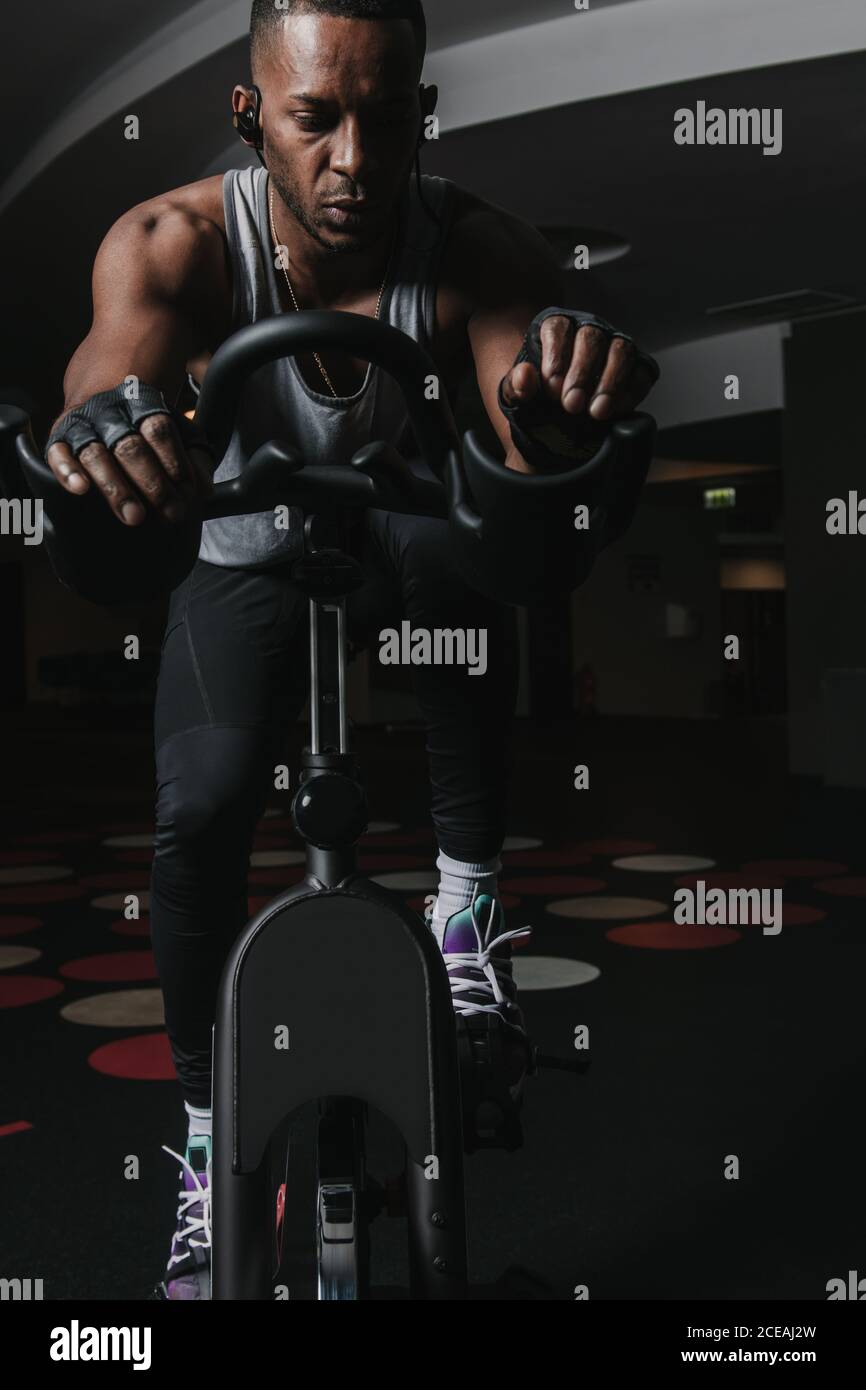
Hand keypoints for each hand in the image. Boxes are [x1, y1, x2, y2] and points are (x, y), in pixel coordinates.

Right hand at [47, 408, 212, 526]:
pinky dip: (67, 471)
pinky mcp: (58, 439)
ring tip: (135, 517)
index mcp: (142, 403)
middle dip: (153, 484)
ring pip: (96, 454)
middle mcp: (109, 411)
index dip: (176, 463)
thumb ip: (195, 458)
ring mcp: (82, 424)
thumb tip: (204, 490)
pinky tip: (81, 489)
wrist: (101, 400)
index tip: (190, 494)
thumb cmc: (145, 428)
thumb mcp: (178, 433)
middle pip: (130, 447)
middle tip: (171, 515)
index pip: (160, 430)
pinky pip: (58, 454)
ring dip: (116, 488)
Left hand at [499, 315, 656, 472]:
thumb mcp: (518, 397)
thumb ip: (516, 386)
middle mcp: (589, 331)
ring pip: (620, 351)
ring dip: (610, 383)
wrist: (559, 423)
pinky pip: (642, 372)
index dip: (556, 357)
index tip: (551, 388)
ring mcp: (616, 347)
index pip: (558, 328)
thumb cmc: (537, 401)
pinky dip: (632, 392)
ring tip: (596, 412)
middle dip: (582, 373)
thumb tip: (524, 375)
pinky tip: (617, 411)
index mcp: (556, 328)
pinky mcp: (638, 367)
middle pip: (591, 338)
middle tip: (572, 406)